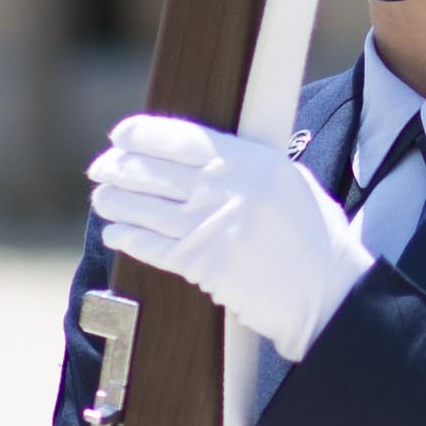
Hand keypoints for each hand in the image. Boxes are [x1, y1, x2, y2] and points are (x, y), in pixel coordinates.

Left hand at [88, 115, 372, 359]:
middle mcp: (225, 188)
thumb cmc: (312, 236)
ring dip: (114, 202)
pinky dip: (126, 238)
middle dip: (117, 168)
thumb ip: (245, 165)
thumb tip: (197, 157)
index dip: (141, 134)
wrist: (325, 291)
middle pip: (152, 172)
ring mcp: (210, 226)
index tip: (120, 136)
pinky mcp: (201, 264)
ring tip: (102, 199)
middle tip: (100, 168)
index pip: (179, 137)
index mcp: (248, 160)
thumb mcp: (286, 181)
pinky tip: (114, 233)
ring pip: (143, 208)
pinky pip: (150, 246)